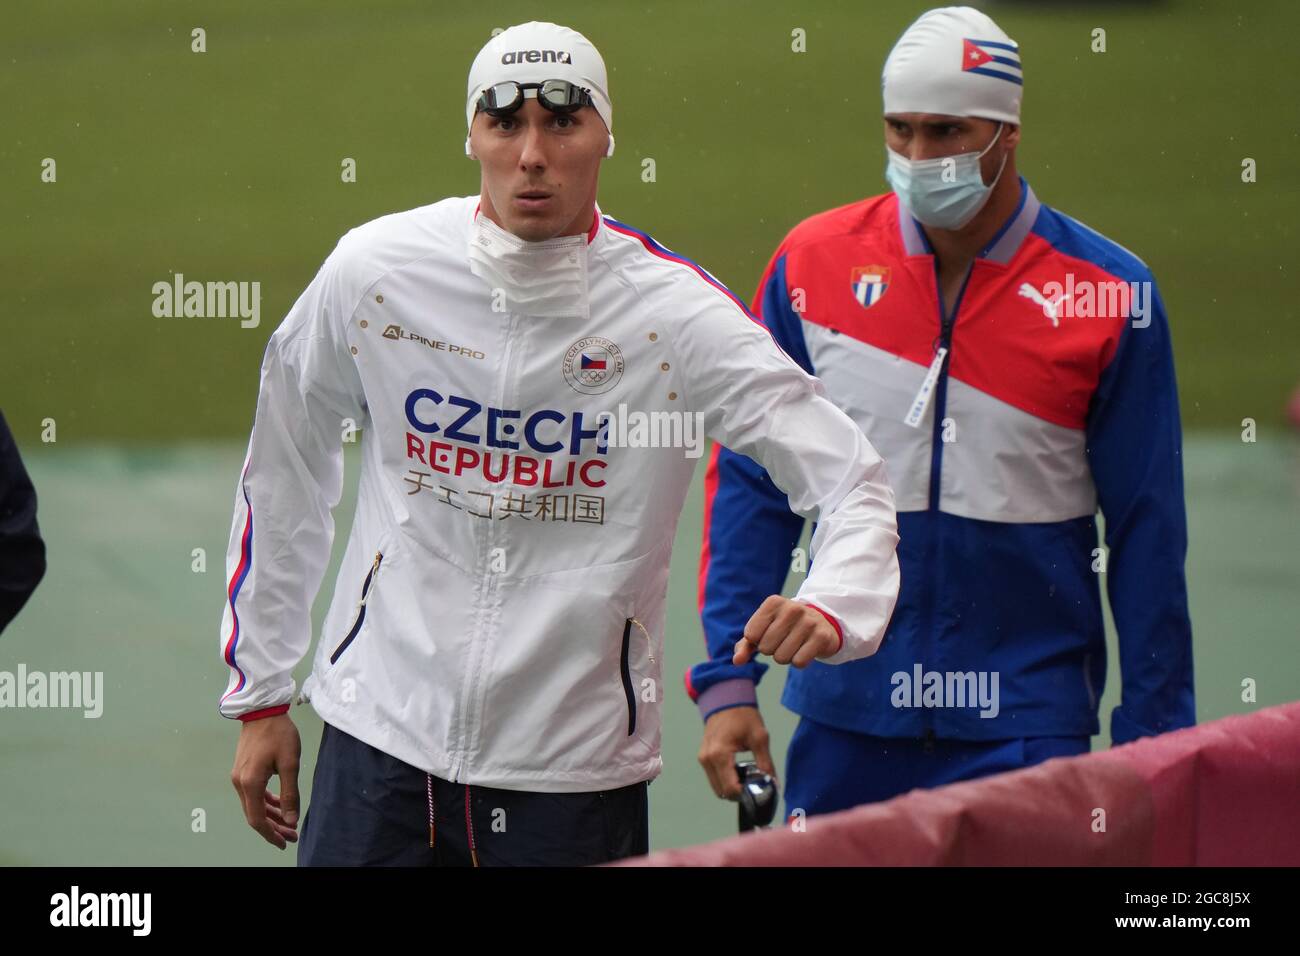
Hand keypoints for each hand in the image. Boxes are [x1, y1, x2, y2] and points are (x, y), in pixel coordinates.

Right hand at [231, 713, 301, 848]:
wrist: (262, 710)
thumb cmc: (279, 734)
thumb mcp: (290, 763)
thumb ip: (289, 793)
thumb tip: (290, 820)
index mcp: (250, 783)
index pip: (257, 819)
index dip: (271, 834)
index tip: (285, 842)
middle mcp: (240, 783)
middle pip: (255, 815)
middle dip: (273, 828)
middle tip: (292, 836)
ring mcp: (239, 776)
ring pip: (254, 805)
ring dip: (271, 816)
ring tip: (288, 824)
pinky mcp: (242, 770)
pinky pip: (253, 793)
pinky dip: (266, 802)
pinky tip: (279, 805)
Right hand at [698, 706, 775, 799]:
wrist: (726, 699)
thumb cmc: (742, 715)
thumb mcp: (759, 738)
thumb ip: (765, 763)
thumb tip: (773, 783)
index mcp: (719, 754)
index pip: (730, 788)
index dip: (745, 794)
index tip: (758, 790)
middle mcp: (707, 759)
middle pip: (721, 791)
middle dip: (738, 793)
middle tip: (754, 786)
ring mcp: (703, 759)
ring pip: (716, 787)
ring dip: (731, 788)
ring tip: (747, 778)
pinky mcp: (703, 757)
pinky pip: (714, 777)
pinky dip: (725, 780)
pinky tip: (738, 772)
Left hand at [733, 596, 839, 667]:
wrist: (820, 623)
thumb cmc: (785, 628)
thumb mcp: (763, 630)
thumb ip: (745, 645)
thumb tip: (737, 661)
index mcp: (773, 602)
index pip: (750, 635)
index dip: (757, 641)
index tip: (769, 633)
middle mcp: (792, 608)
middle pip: (765, 648)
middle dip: (772, 650)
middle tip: (784, 640)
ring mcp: (809, 621)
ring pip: (781, 657)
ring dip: (785, 657)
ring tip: (795, 644)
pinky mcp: (821, 636)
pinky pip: (799, 662)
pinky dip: (799, 662)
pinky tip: (805, 649)